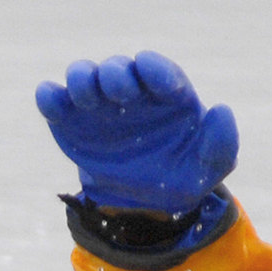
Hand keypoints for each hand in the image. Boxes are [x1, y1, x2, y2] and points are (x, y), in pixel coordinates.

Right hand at [35, 51, 238, 213]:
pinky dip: (49, 96)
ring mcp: (98, 103)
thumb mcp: (210, 167)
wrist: (145, 202)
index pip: (159, 70)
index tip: (149, 69)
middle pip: (118, 69)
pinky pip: (54, 99)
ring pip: (83, 75)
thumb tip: (221, 110)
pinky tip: (51, 100)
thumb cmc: (182, 174)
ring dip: (82, 78)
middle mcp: (130, 91)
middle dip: (117, 75)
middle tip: (119, 92)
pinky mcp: (70, 119)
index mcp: (166, 94)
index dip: (154, 68)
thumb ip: (221, 142)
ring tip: (87, 97)